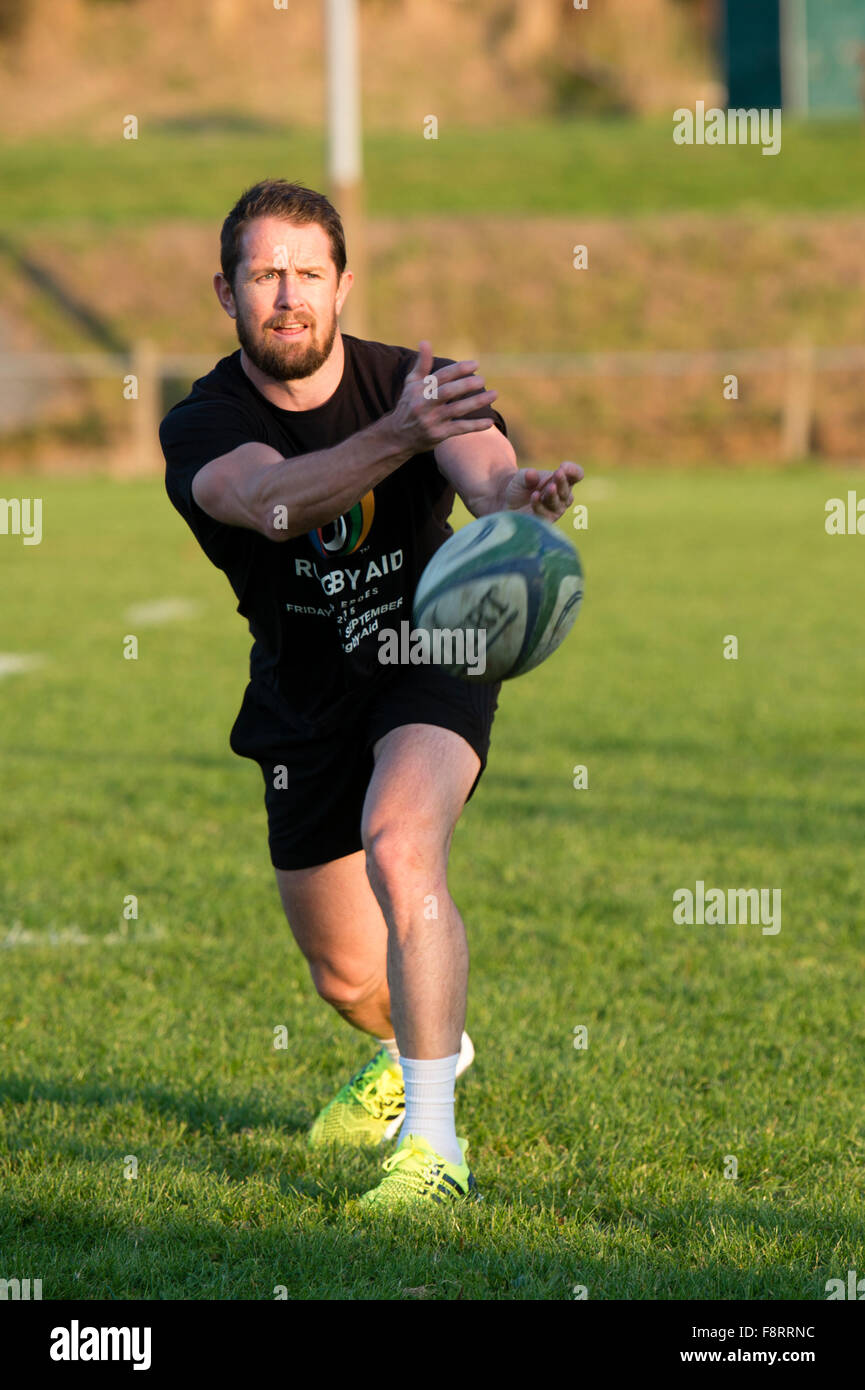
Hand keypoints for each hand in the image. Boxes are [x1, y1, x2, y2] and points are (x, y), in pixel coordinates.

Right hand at [388, 340, 498, 454]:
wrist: (397, 436)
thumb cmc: (408, 405)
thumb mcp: (411, 384)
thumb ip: (422, 364)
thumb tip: (425, 342)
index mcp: (420, 389)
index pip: (441, 376)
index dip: (458, 369)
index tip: (475, 364)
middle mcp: (424, 404)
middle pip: (448, 392)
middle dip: (466, 385)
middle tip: (482, 380)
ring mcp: (431, 420)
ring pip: (457, 409)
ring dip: (477, 402)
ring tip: (494, 394)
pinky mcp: (438, 435)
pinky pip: (460, 429)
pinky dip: (475, 426)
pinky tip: (490, 422)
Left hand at [504, 462, 583, 521]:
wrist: (508, 503)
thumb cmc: (520, 487)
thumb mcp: (522, 477)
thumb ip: (527, 476)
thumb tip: (532, 474)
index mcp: (562, 480)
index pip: (576, 475)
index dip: (573, 470)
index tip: (563, 467)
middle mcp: (562, 495)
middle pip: (567, 490)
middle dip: (562, 482)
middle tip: (558, 473)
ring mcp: (555, 509)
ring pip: (558, 503)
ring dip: (553, 495)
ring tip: (551, 487)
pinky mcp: (545, 520)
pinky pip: (544, 514)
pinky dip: (539, 505)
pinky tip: (535, 496)